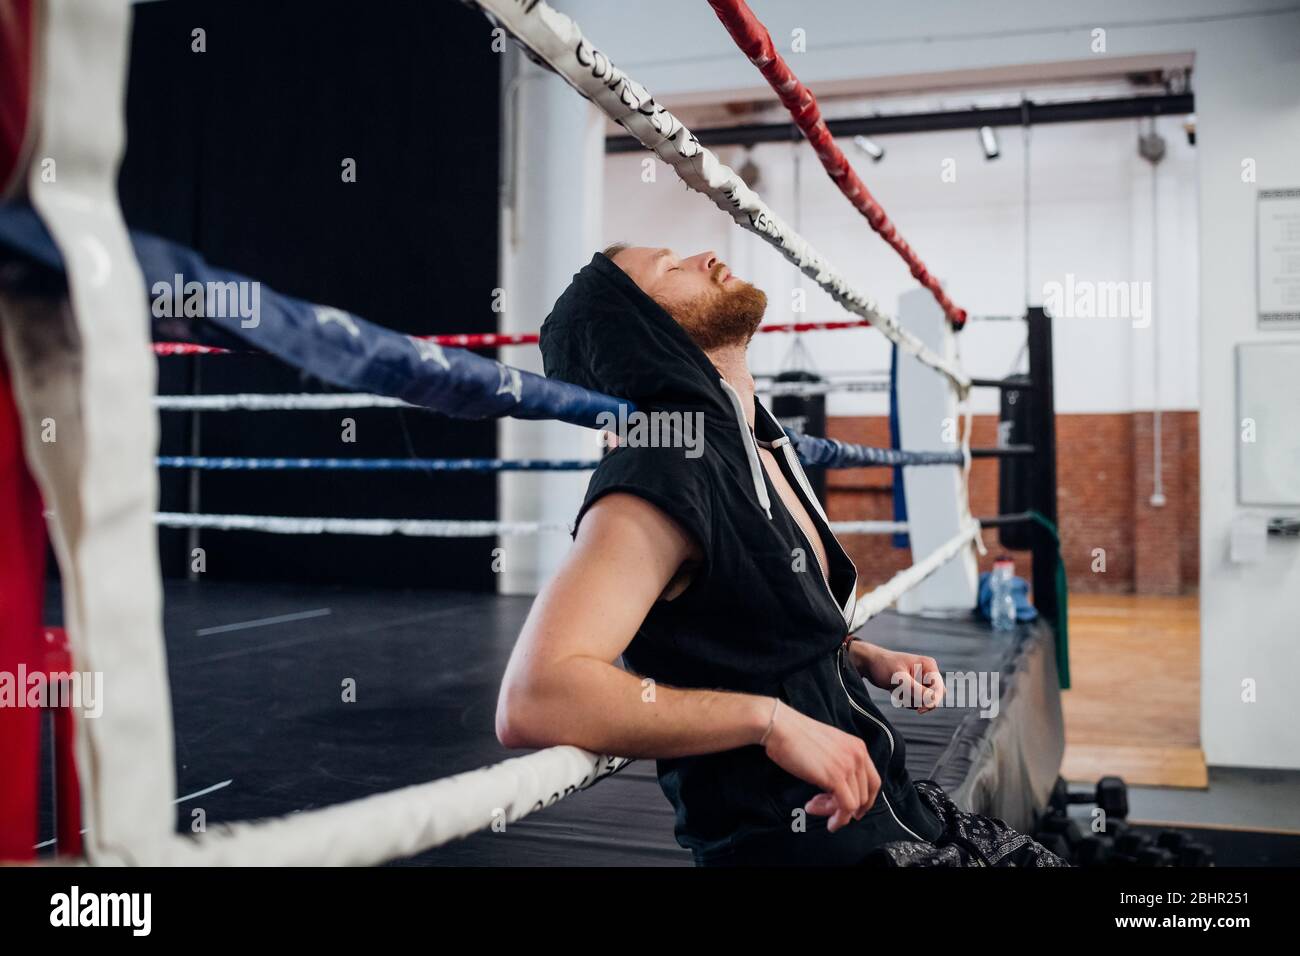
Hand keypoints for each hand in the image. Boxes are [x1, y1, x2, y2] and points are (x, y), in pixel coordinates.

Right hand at [761, 700, 880, 832]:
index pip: (874, 782)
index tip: (855, 811)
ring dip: (833, 811)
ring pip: (854, 804)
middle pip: (864, 795)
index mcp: (858, 747)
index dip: (865, 801)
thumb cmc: (795, 735)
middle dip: (844, 807)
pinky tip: (816, 811)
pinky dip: (836, 817)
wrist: (781, 728)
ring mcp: (848, 766)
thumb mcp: (828, 746)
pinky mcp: (836, 778)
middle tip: (824, 808)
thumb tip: (838, 787)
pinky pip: (845, 807)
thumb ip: (839, 762)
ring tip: (813, 806)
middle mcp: (857, 756)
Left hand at [851, 642, 944, 713]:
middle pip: (934, 696)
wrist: (869, 664)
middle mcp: (927, 672)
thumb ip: (916, 690)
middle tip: (904, 700)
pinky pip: (916, 700)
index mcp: (928, 666)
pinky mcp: (914, 686)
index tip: (920, 710)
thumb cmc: (883, 666)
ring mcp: (921, 679)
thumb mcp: (899, 678)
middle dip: (919, 700)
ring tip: (896, 692)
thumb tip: (932, 701)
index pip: (939, 689)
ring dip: (911, 701)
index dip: (932, 701)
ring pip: (924, 700)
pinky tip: (895, 692)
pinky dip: (906, 700)